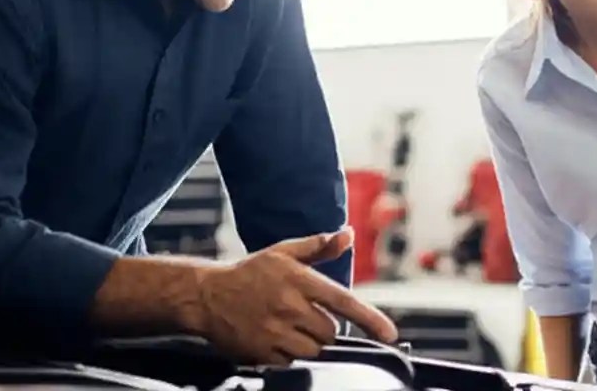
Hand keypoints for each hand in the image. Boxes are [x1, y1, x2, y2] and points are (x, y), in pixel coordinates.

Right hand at [190, 227, 397, 364]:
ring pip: (313, 349)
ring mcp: (275, 332)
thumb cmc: (249, 273)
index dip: (371, 319)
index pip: (344, 302)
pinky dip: (287, 354)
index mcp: (299, 280)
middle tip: (302, 314)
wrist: (206, 295)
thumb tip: (348, 235)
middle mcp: (289, 306)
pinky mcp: (262, 353)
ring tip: (285, 325)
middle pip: (330, 332)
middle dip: (323, 327)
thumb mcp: (283, 253)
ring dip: (307, 342)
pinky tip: (272, 337)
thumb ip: (318, 247)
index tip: (390, 334)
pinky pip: (291, 362)